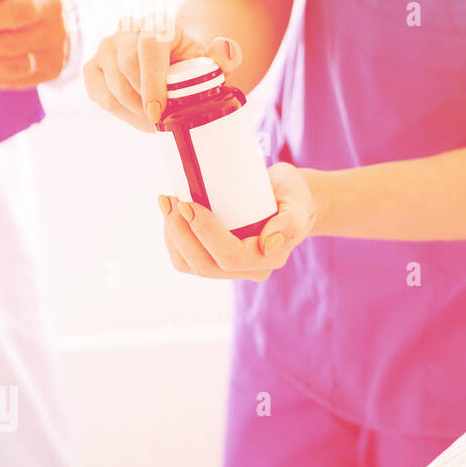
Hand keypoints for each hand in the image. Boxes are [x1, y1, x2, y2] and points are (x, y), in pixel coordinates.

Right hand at [83, 14, 240, 131]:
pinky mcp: (93, 66)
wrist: (175, 66)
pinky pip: (98, 93)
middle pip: (126, 65)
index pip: (148, 45)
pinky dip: (118, 111)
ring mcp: (106, 46)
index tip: (159, 111)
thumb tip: (222, 49)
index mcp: (158, 24)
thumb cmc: (194, 66)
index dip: (152, 81)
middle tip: (161, 119)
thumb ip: (227, 55)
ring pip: (111, 84)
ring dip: (133, 110)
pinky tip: (137, 114)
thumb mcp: (215, 63)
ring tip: (154, 120)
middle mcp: (127, 29)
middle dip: (144, 100)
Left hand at [158, 163, 315, 280]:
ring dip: (172, 236)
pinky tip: (170, 213)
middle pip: (205, 265)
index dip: (205, 233)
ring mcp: (229, 267)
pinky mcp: (214, 258)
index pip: (231, 257)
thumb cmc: (294, 196)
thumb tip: (268, 245)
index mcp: (268, 259)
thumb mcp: (298, 202)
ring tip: (167, 202)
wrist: (288, 199)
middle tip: (171, 200)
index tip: (189, 203)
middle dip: (181, 234)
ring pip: (190, 265)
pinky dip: (172, 237)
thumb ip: (291, 223)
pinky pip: (186, 258)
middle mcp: (248, 270)